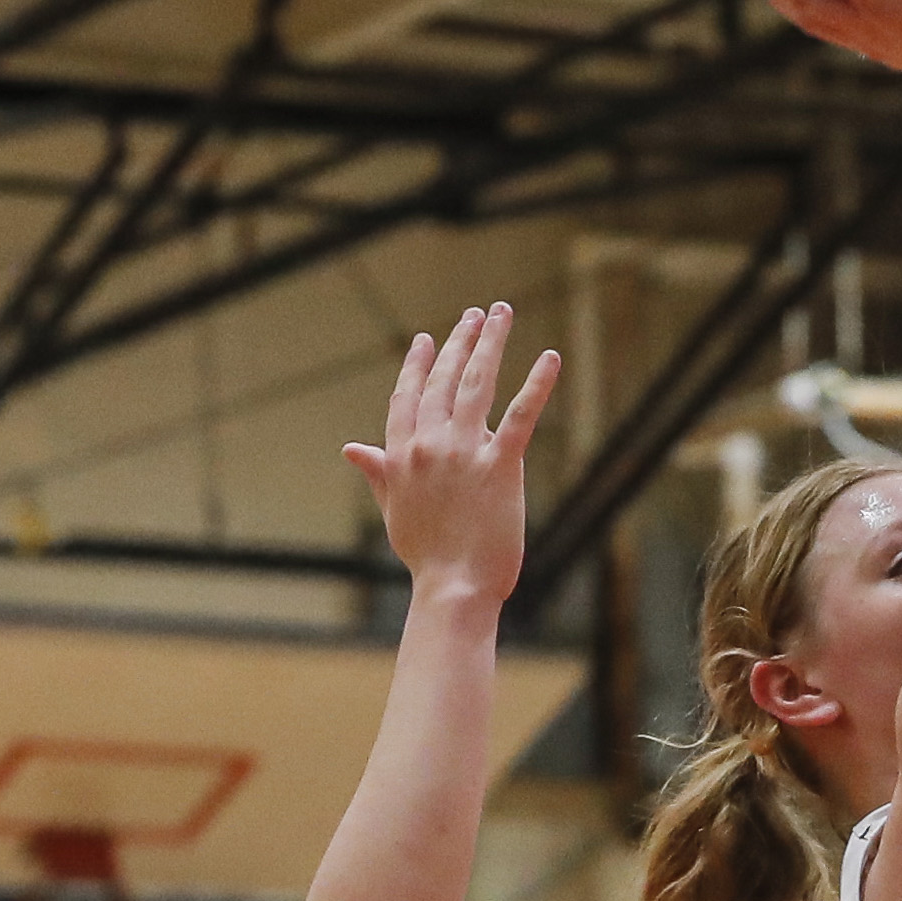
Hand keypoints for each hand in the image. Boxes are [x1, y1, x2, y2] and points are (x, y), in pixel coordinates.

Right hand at [346, 303, 555, 603]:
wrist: (453, 587)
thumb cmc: (427, 556)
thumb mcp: (395, 510)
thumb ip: (379, 472)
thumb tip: (351, 448)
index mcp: (401, 455)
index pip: (407, 398)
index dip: (418, 366)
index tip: (426, 339)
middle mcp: (428, 445)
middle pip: (443, 381)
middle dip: (459, 342)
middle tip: (474, 314)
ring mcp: (464, 453)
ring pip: (476, 385)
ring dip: (489, 344)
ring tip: (501, 313)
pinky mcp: (500, 465)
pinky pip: (520, 416)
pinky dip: (537, 384)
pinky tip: (550, 357)